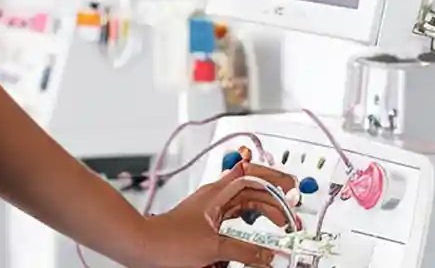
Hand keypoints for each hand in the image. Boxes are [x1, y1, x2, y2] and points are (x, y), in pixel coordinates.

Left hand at [129, 160, 297, 267]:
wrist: (142, 247)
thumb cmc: (168, 241)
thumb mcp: (213, 248)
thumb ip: (244, 252)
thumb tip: (270, 257)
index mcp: (216, 194)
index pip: (252, 177)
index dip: (274, 180)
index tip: (292, 187)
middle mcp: (214, 198)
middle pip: (250, 189)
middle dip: (273, 197)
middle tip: (292, 207)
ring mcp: (209, 211)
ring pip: (243, 204)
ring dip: (262, 209)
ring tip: (280, 219)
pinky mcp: (204, 225)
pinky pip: (233, 218)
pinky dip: (248, 222)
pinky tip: (255, 225)